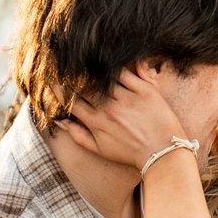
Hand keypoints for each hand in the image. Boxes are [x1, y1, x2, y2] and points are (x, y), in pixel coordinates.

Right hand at [62, 62, 197, 173]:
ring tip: (86, 64)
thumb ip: (78, 135)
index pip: (71, 100)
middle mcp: (109, 109)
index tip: (54, 81)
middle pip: (84, 86)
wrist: (162, 153)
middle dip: (73, 77)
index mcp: (96, 122)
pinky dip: (114, 68)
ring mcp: (127, 98)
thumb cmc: (130, 152)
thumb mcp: (100, 150)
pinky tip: (108, 65)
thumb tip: (60, 121)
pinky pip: (124, 73)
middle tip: (67, 69)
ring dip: (92, 71)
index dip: (60, 89)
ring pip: (102, 78)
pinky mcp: (145, 90)